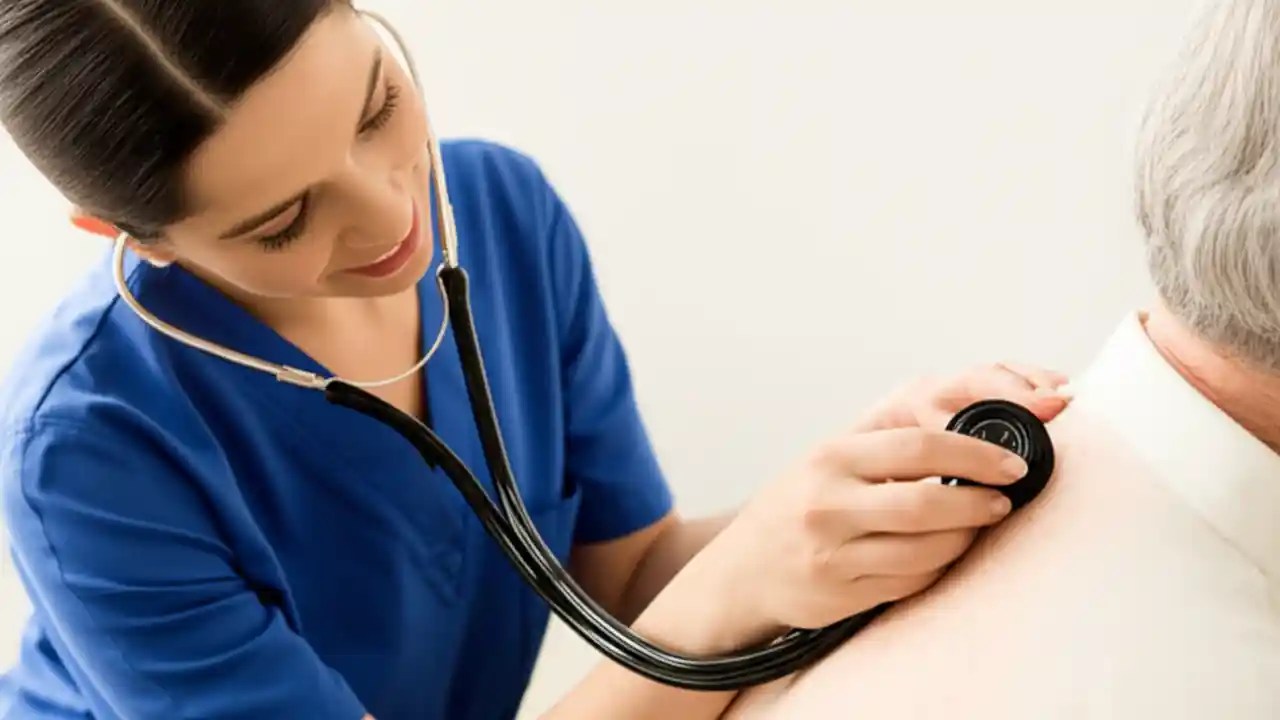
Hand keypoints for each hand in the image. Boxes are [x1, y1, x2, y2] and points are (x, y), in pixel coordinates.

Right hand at [692, 362, 1071, 642]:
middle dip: (979, 501)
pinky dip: (940, 566)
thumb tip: (965, 430)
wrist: (740, 572)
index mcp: (829, 458)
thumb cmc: (794, 507)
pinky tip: (946, 552)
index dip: (975, 455)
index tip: (1010, 463)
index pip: (917, 448)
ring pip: (926, 549)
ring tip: (982, 523)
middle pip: (926, 504)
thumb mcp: (824, 460)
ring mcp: (833, 555)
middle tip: (1006, 498)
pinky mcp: (842, 595)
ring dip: (967, 537)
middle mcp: (828, 505)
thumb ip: (884, 444)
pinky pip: (912, 581)